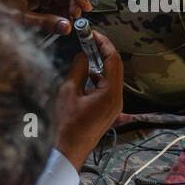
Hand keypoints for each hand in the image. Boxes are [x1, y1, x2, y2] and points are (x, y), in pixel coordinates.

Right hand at [53, 31, 123, 169]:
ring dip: (100, 65)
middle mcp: (117, 99)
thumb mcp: (69, 92)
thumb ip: (78, 70)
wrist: (68, 150)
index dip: (104, 43)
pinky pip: (107, 88)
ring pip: (111, 78)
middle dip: (103, 52)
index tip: (93, 33)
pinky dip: (98, 78)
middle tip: (89, 40)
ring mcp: (114, 106)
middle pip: (115, 67)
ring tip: (86, 54)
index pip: (113, 60)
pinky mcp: (108, 111)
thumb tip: (82, 55)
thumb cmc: (67, 124)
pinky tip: (85, 75)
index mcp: (111, 93)